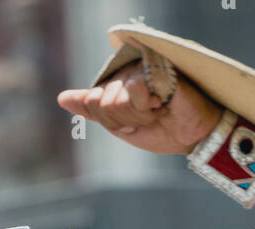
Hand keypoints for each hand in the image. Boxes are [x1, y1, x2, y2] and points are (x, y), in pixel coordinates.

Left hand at [57, 58, 221, 156]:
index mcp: (116, 83)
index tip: (132, 124)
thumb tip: (62, 98)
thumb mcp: (122, 126)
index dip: (112, 121)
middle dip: (125, 119)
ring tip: (157, 109)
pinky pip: (133, 88)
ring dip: (138, 114)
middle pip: (103, 103)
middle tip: (148, 116)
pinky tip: (162, 100)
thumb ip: (93, 110)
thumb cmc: (162, 131)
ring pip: (116, 98)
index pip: (93, 102)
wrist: (192, 137)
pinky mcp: (154, 65)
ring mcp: (139, 66)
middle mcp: (125, 70)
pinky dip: (147, 103)